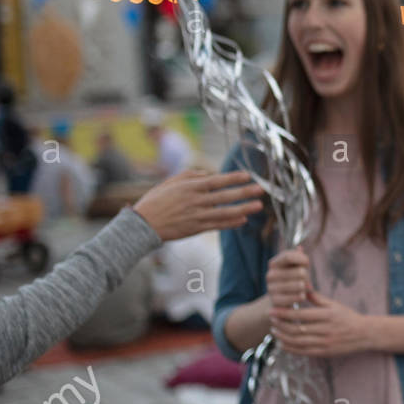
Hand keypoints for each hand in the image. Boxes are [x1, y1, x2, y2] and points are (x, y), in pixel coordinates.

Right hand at [133, 170, 262, 240]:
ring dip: (243, 209)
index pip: (216, 181)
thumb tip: (208, 174)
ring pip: (225, 212)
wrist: (142, 224)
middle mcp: (195, 201)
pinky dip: (231, 223)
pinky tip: (243, 220)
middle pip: (225, 196)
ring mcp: (196, 216)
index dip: (233, 178)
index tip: (248, 176)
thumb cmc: (155, 201)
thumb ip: (190, 175)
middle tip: (261, 189)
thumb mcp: (170, 182)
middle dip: (244, 192)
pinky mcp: (195, 229)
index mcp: (189, 187)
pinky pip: (217, 225)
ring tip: (258, 206)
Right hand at [266, 247, 311, 308]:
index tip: (307, 263)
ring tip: (305, 288)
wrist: (279, 301)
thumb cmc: (291, 280)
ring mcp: (271, 288)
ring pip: (300, 285)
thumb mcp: (295, 266)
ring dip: (305, 287)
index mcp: (274, 264)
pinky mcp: (275, 301)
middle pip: (299, 272)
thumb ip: (298, 257)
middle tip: (306, 280)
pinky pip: (295, 297)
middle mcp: (270, 275)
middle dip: (307, 276)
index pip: (288, 256)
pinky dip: (301, 297)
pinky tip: (302, 296)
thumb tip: (299, 248)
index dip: (302, 259)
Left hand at [270, 290, 374, 356]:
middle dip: (280, 325)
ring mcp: (325, 343)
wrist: (365, 334)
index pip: (300, 315)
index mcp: (327, 315)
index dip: (284, 313)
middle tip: (271, 319)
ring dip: (283, 337)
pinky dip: (290, 348)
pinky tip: (283, 343)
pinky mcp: (325, 352)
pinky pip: (303, 352)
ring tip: (274, 331)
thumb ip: (317, 298)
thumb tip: (301, 286)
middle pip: (296, 329)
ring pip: (298, 342)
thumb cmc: (348, 317)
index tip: (273, 310)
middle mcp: (326, 330)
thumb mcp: (334, 305)